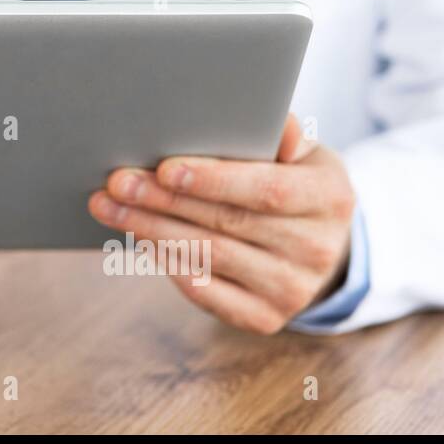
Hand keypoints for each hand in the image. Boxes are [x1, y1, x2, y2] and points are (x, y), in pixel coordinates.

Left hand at [87, 114, 354, 334]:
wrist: (317, 246)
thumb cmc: (295, 182)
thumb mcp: (303, 152)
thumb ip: (283, 132)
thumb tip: (272, 124)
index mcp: (331, 198)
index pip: (267, 190)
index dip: (213, 180)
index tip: (164, 169)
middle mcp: (317, 250)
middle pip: (227, 223)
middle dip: (164, 201)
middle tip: (117, 182)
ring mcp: (292, 290)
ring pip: (209, 256)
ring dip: (152, 230)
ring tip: (112, 207)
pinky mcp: (264, 319)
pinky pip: (205, 292)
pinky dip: (168, 264)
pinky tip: (139, 240)